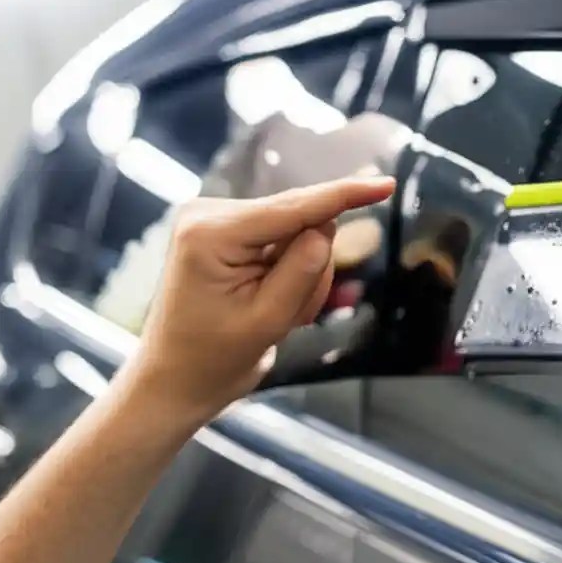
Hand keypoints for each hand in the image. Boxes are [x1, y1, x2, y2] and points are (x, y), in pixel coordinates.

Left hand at [119, 175, 395, 423]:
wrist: (175, 379)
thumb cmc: (212, 359)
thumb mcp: (266, 321)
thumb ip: (301, 271)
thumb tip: (326, 227)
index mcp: (212, 233)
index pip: (294, 208)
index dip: (344, 195)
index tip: (386, 183)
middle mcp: (212, 213)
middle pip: (301, 222)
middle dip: (310, 269)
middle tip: (290, 316)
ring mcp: (220, 220)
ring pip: (300, 234)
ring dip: (302, 278)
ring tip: (276, 315)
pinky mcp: (231, 231)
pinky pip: (288, 242)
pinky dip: (291, 276)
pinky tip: (270, 303)